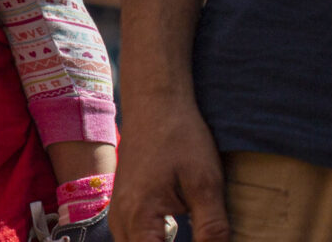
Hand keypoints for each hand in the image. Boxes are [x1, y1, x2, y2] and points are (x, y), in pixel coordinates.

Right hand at [115, 88, 227, 241]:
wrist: (155, 102)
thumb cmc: (180, 136)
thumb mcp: (206, 183)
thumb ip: (212, 229)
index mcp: (139, 217)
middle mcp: (121, 220)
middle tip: (201, 239)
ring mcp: (118, 214)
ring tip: (193, 236)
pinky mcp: (123, 208)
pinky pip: (133, 240)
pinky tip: (174, 240)